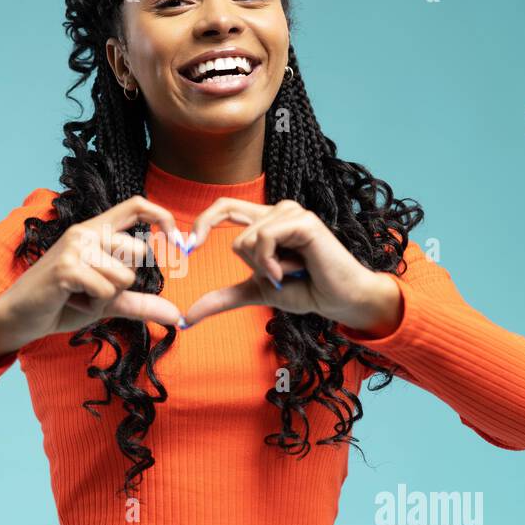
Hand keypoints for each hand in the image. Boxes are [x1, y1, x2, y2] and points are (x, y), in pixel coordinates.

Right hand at [0, 195, 185, 350]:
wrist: (18, 318)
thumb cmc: (61, 304)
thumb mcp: (106, 301)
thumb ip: (139, 303)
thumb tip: (175, 315)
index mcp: (95, 231)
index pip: (136, 206)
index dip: (162, 216)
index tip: (178, 241)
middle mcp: (86, 232)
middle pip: (138, 253)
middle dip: (124, 283)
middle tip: (93, 290)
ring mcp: (75, 247)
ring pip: (124, 277)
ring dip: (105, 298)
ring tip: (78, 296)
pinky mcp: (67, 267)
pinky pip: (106, 291)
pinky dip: (92, 305)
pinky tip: (70, 301)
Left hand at [178, 198, 399, 332]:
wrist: (338, 300)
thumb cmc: (305, 290)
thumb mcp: (257, 292)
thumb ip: (223, 297)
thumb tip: (187, 317)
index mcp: (265, 222)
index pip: (224, 207)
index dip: (203, 222)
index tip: (189, 248)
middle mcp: (277, 211)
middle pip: (232, 229)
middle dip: (248, 263)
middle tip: (275, 276)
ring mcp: (290, 213)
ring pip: (246, 240)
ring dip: (265, 267)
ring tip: (292, 272)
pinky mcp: (302, 221)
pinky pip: (264, 240)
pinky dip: (272, 263)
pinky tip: (293, 270)